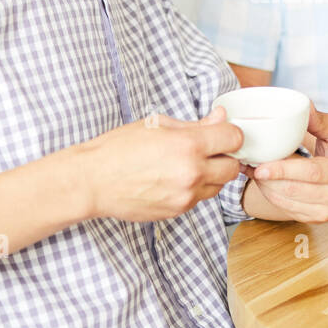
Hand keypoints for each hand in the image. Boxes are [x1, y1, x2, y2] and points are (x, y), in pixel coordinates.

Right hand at [80, 108, 244, 221]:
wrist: (92, 181)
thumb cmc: (119, 148)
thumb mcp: (157, 124)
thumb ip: (195, 124)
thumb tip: (221, 117)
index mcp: (188, 144)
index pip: (234, 138)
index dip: (229, 134)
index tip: (220, 134)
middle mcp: (192, 172)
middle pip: (233, 167)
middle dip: (224, 157)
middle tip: (207, 151)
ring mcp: (185, 195)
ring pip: (218, 186)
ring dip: (211, 176)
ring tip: (186, 166)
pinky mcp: (178, 211)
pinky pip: (199, 199)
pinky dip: (194, 189)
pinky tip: (173, 180)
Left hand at [246, 106, 327, 221]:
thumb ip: (318, 118)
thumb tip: (303, 106)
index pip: (311, 173)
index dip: (283, 170)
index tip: (260, 166)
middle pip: (295, 190)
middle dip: (268, 179)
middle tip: (250, 165)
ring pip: (287, 202)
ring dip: (266, 187)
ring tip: (254, 171)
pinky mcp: (316, 220)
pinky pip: (287, 210)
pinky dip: (271, 196)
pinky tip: (264, 182)